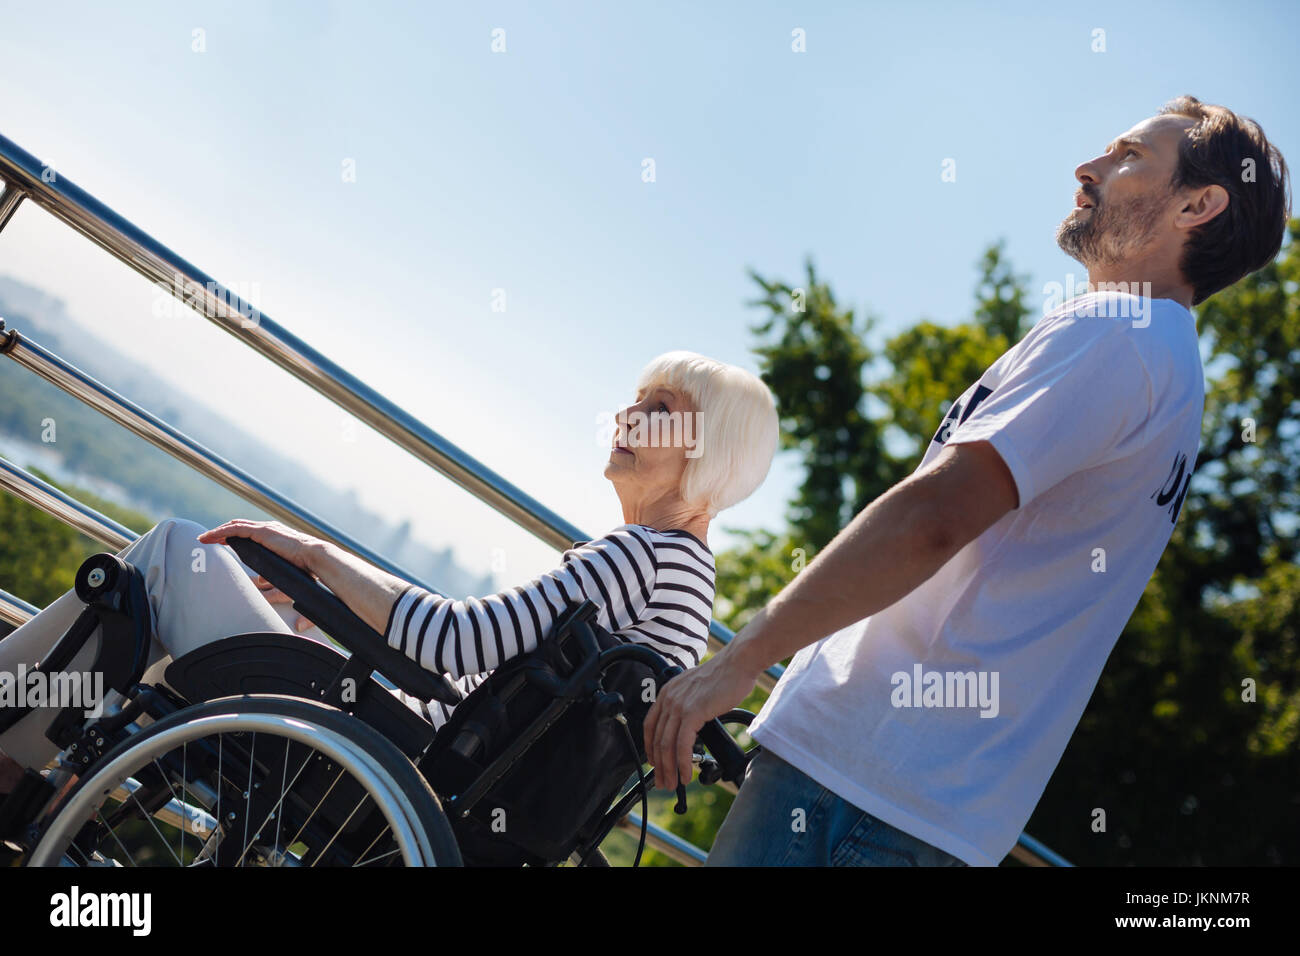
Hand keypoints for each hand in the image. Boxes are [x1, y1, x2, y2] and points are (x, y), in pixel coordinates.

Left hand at [196, 519, 324, 632]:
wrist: (315, 559)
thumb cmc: (307, 570)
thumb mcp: (285, 579)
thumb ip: (272, 587)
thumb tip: (260, 590)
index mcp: (277, 537)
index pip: (252, 533)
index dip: (236, 537)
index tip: (224, 544)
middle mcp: (269, 529)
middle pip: (240, 527)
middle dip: (224, 533)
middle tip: (209, 540)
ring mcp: (265, 529)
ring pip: (235, 526)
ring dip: (218, 532)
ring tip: (203, 539)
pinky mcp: (261, 531)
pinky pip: (235, 530)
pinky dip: (219, 532)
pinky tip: (208, 538)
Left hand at [643, 647, 760, 791]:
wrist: (738, 663)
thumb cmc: (725, 675)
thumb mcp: (698, 688)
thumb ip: (689, 703)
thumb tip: (691, 724)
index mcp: (668, 691)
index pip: (650, 725)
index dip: (650, 747)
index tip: (654, 762)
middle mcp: (669, 698)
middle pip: (656, 739)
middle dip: (658, 765)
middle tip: (662, 782)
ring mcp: (679, 705)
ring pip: (666, 745)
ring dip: (669, 769)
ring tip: (673, 784)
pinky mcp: (692, 713)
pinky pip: (682, 745)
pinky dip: (682, 764)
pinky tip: (687, 775)